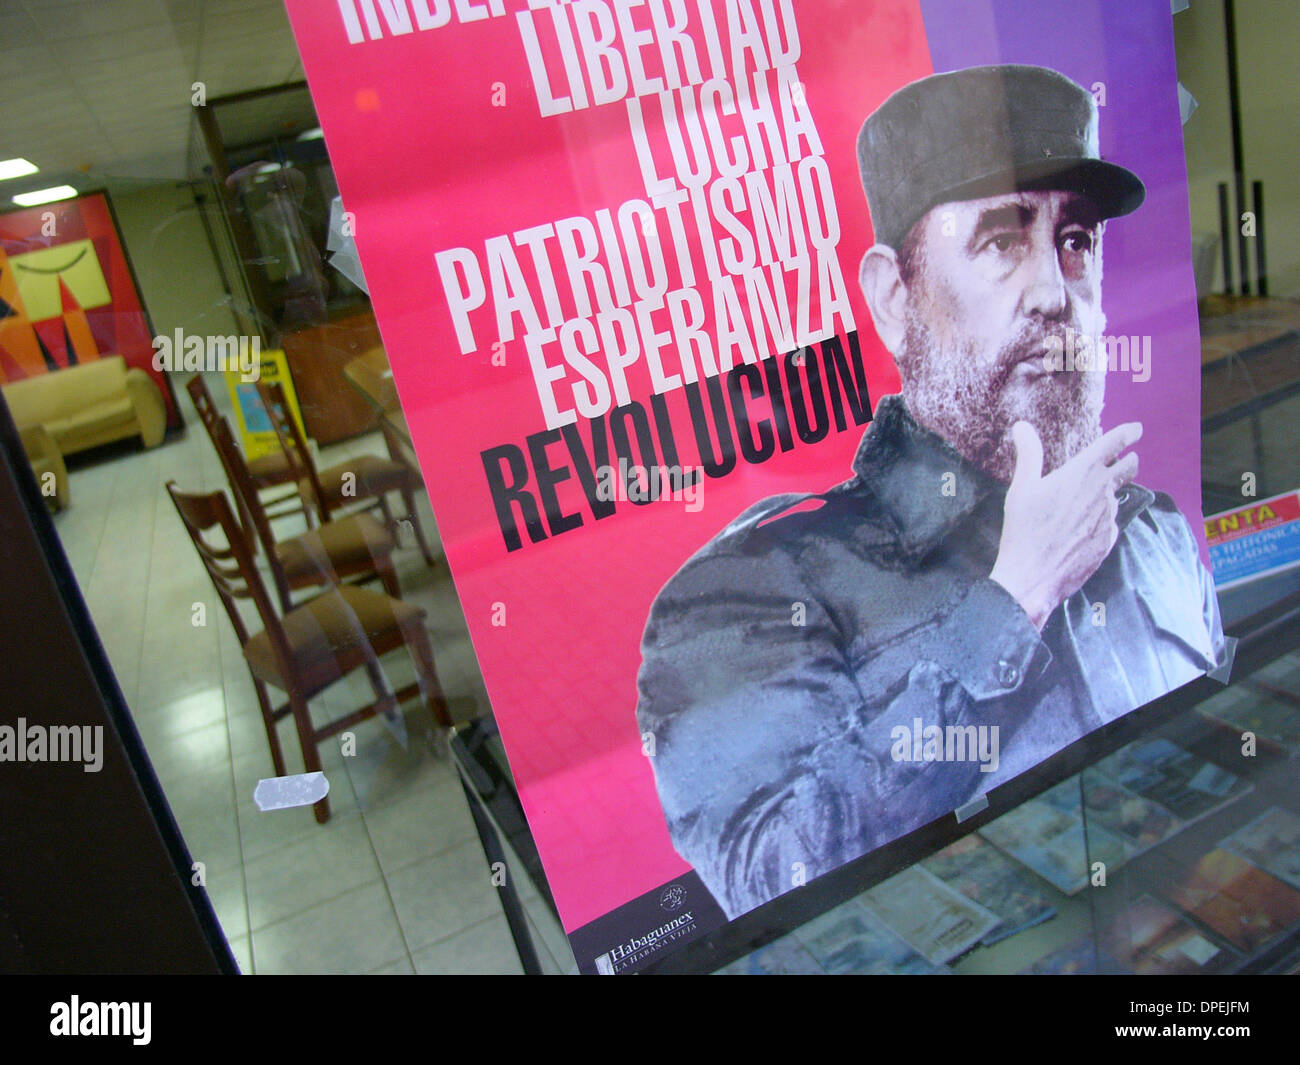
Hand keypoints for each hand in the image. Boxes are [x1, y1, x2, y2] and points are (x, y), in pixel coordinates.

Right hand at [989, 420, 1141, 630]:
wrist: (1033, 577)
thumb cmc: (1024, 531)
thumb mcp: (1022, 488)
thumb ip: (1028, 454)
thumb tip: (1022, 426)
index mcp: (1082, 472)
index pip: (1114, 443)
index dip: (1128, 433)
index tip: (1136, 429)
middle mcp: (1102, 492)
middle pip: (1129, 468)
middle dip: (1129, 460)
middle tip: (1124, 459)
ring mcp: (1109, 517)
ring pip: (1115, 497)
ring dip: (1106, 494)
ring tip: (1086, 502)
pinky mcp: (1109, 539)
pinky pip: (1109, 523)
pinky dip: (1100, 520)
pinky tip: (1080, 529)